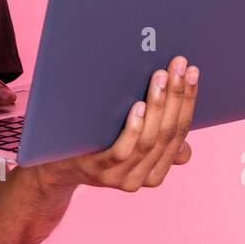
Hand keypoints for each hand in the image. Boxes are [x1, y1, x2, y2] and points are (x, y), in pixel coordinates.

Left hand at [33, 55, 197, 193]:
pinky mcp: (98, 170)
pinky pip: (123, 150)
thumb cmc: (94, 142)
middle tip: (180, 66)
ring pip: (150, 140)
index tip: (192, 72)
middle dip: (178, 96)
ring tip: (161, 77)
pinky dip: (135, 127)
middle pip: (169, 134)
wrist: (52, 166)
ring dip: (159, 105)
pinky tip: (138, 105)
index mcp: (156, 171)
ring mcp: (120, 176)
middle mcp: (142, 178)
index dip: (188, 101)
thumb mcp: (128, 138)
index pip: (180, 132)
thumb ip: (156, 131)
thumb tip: (182, 110)